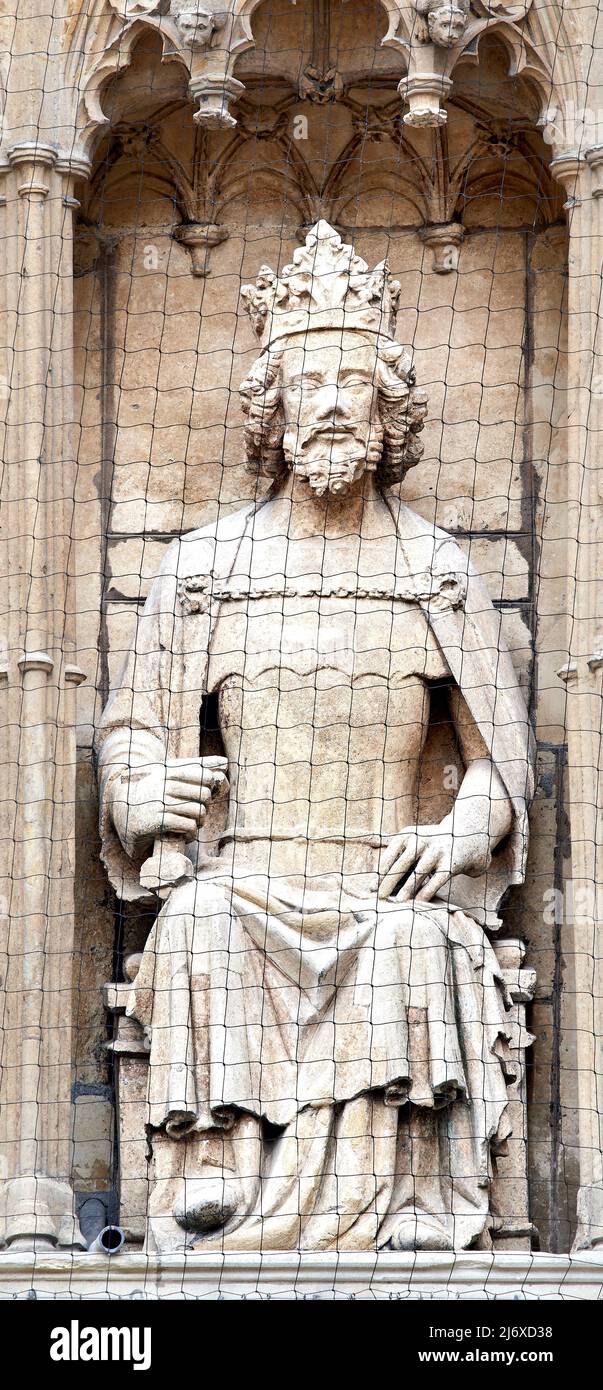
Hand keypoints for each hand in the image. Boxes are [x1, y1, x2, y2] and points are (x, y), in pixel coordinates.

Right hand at [111, 756, 227, 852]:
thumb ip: (193, 767)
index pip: (203, 775)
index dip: (210, 786)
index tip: (204, 794)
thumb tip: (224, 762)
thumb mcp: (167, 776)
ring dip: (200, 821)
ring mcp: (160, 803)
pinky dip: (191, 832)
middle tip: (198, 812)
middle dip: (205, 806)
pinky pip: (187, 826)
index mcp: (167, 772)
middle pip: (204, 794)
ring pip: (198, 811)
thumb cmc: (151, 794)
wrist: (122, 815)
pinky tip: (186, 834)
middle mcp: (164, 785)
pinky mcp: (157, 822)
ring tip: (193, 824)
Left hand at [378, 817, 491, 902]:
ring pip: (417, 875)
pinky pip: (435, 881)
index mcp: (406, 834)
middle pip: (400, 866)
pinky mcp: (450, 863)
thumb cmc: (431, 846)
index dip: (379, 875)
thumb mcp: (414, 844)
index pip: (388, 857)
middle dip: (388, 884)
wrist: (466, 836)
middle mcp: (420, 840)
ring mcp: (436, 851)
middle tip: (379, 899)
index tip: (371, 889)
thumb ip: (399, 860)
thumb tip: (379, 886)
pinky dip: (425, 893)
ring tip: (396, 904)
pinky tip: (418, 903)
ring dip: (405, 891)